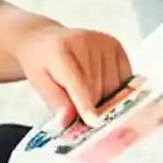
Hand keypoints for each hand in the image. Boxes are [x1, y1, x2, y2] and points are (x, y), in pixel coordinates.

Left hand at [12, 24, 132, 124]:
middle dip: (92, 107)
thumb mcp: (38, 83)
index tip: (93, 121)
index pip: (77, 81)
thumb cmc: (41, 62)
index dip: (85, 103)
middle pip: (97, 89)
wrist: (45, 40)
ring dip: (104, 100)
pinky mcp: (115, 46)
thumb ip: (54, 101)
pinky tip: (100, 85)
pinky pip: (124, 79)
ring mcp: (102, 42)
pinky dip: (115, 90)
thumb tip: (68, 120)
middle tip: (81, 111)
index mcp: (59, 50)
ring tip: (86, 93)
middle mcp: (84, 41)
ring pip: (113, 87)